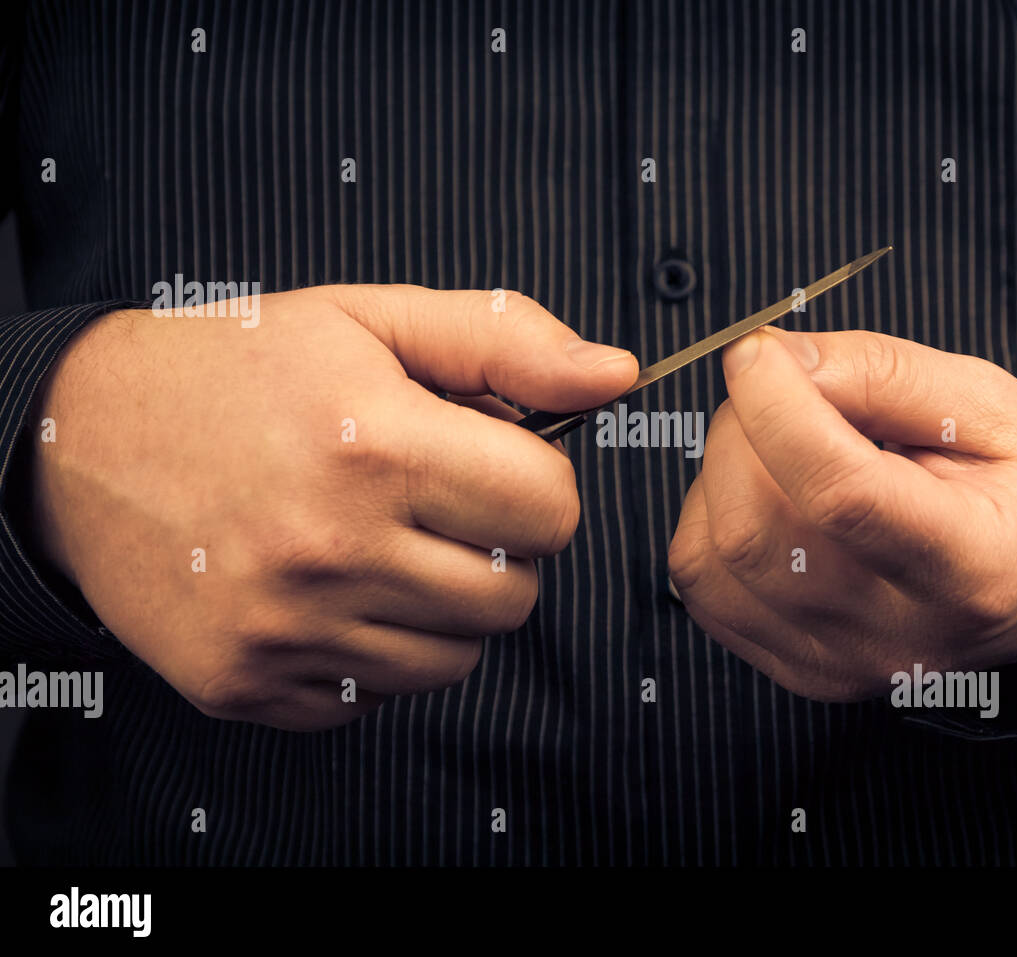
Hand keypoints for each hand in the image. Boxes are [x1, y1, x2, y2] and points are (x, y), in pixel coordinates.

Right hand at [31, 285, 636, 728]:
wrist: (78, 440)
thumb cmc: (233, 371)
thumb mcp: (371, 321)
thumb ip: (505, 341)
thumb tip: (613, 374)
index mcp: (372, 445)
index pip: (551, 510)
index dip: (538, 484)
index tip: (496, 467)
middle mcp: (329, 547)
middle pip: (514, 594)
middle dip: (499, 548)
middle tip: (438, 505)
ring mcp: (285, 627)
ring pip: (456, 659)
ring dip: (443, 605)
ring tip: (382, 544)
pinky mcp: (249, 683)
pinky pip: (375, 697)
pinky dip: (373, 651)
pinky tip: (331, 591)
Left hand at [667, 326, 1016, 701]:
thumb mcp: (992, 403)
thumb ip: (881, 372)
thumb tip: (773, 359)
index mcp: (971, 567)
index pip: (841, 496)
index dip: (779, 410)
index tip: (758, 352)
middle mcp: (895, 634)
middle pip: (756, 527)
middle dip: (742, 430)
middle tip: (787, 394)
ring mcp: (837, 662)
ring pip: (712, 555)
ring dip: (721, 474)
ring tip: (785, 447)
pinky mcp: (795, 668)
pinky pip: (702, 582)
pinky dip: (712, 518)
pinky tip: (768, 497)